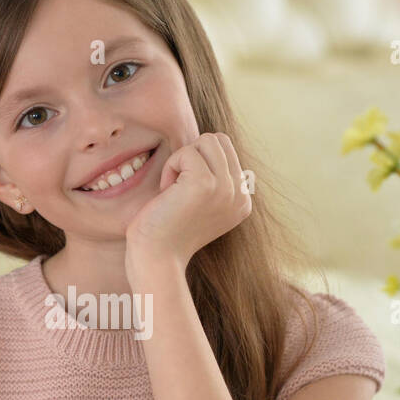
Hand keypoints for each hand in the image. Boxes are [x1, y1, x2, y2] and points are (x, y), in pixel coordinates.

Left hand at [124, 132, 251, 271]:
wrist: (157, 259)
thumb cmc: (167, 231)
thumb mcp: (201, 205)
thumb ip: (215, 179)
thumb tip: (211, 140)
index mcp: (242, 201)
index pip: (227, 151)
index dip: (199, 164)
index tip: (186, 195)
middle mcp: (240, 195)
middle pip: (220, 140)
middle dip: (193, 156)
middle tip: (178, 187)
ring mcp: (226, 189)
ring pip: (208, 140)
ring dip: (183, 160)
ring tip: (174, 189)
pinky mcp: (206, 184)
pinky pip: (187, 152)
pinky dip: (171, 168)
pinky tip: (167, 193)